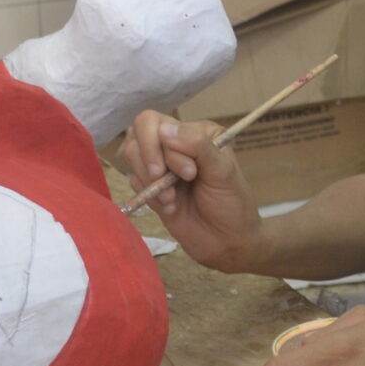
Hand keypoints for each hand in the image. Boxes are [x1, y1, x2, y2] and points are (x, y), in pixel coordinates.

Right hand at [117, 109, 263, 270]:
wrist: (227, 243)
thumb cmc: (233, 204)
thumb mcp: (223, 171)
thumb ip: (197, 146)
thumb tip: (163, 129)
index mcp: (196, 132)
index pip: (155, 122)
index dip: (162, 146)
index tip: (189, 173)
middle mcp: (176, 144)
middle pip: (137, 134)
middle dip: (150, 161)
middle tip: (172, 187)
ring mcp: (162, 166)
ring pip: (132, 156)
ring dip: (149, 181)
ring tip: (173, 200)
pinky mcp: (152, 188)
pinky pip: (134, 182)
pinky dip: (149, 196)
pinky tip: (171, 208)